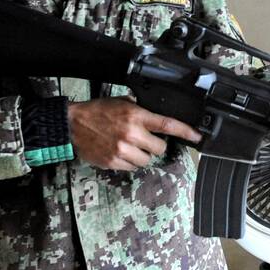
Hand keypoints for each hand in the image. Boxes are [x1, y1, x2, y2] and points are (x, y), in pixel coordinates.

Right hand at [67, 97, 200, 170]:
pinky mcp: (113, 162)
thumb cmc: (97, 111)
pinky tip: (120, 152)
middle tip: (145, 140)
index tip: (197, 136)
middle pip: (160, 148)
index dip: (185, 131)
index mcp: (135, 116)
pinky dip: (130, 162)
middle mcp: (131, 134)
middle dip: (156, 145)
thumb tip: (158, 116)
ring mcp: (122, 150)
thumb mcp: (122, 102)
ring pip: (147, 160)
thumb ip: (141, 109)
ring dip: (143, 155)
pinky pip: (132, 167)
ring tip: (130, 146)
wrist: (72, 125)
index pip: (167, 124)